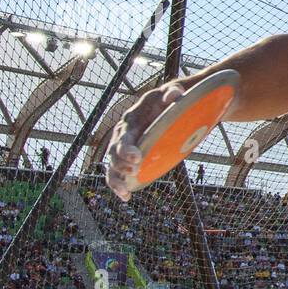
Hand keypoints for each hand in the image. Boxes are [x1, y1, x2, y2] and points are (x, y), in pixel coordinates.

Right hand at [105, 81, 186, 200]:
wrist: (171, 105)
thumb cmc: (172, 99)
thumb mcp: (174, 92)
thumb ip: (173, 93)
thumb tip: (175, 94)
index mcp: (132, 119)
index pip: (124, 135)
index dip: (127, 147)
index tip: (136, 158)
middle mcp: (123, 134)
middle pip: (113, 152)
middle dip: (121, 164)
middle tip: (134, 172)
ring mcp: (124, 147)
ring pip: (112, 165)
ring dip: (116, 179)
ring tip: (125, 192)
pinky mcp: (128, 158)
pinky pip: (118, 173)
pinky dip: (118, 185)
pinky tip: (126, 197)